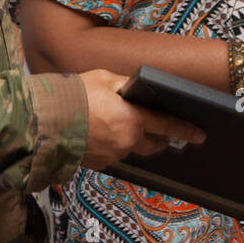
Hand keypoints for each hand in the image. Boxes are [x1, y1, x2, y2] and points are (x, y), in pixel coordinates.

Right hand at [77, 69, 205, 170]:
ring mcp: (113, 155)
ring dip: (132, 139)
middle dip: (160, 139)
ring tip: (116, 124)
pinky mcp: (99, 164)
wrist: (44, 121)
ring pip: (132, 149)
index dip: (185, 130)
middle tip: (160, 132)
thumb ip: (126, 84)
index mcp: (132, 119)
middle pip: (154, 144)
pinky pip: (115, 155)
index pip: (166, 126)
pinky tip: (101, 133)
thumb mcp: (104, 78)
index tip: (199, 135)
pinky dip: (114, 145)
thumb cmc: (74, 95)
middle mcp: (126, 141)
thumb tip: (138, 87)